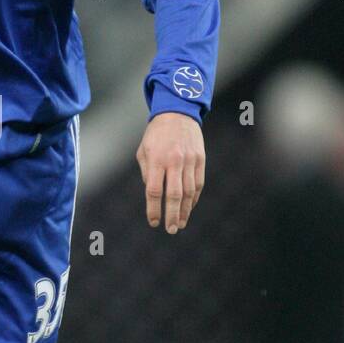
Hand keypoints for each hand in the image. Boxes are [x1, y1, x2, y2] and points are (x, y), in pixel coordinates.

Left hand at [136, 111, 204, 234]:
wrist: (177, 113)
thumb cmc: (155, 134)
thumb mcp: (143, 151)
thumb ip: (147, 173)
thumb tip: (153, 194)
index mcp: (156, 159)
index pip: (154, 191)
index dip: (154, 209)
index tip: (153, 222)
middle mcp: (174, 161)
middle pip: (174, 195)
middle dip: (172, 215)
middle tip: (171, 230)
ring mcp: (189, 161)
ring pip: (189, 192)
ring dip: (185, 210)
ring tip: (181, 223)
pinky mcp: (200, 159)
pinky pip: (198, 184)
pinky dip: (194, 198)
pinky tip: (189, 208)